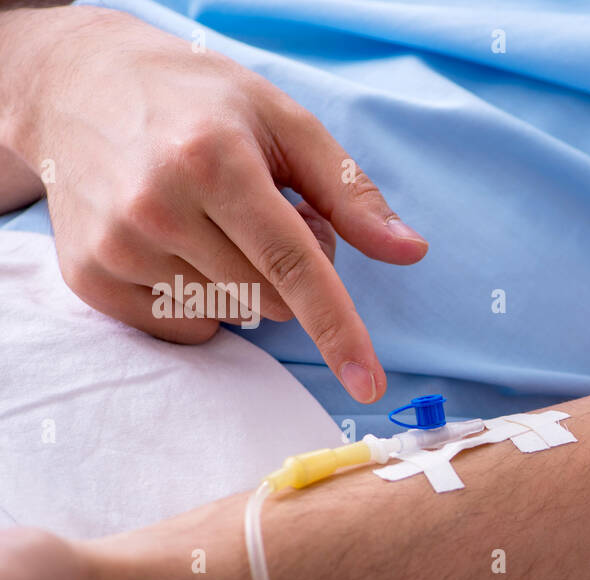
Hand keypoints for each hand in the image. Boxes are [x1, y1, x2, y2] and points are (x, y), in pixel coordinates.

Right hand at [0, 5, 428, 401]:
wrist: (77, 86)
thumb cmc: (199, 104)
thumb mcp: (283, 122)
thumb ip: (350, 192)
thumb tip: (411, 252)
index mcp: (214, 161)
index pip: (293, 264)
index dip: (338, 329)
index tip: (368, 383)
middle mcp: (158, 207)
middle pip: (273, 301)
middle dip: (289, 271)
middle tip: (260, 211)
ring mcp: (119, 247)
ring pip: (234, 316)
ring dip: (243, 281)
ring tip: (213, 217)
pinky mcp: (93, 279)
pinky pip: (188, 328)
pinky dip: (201, 298)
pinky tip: (177, 243)